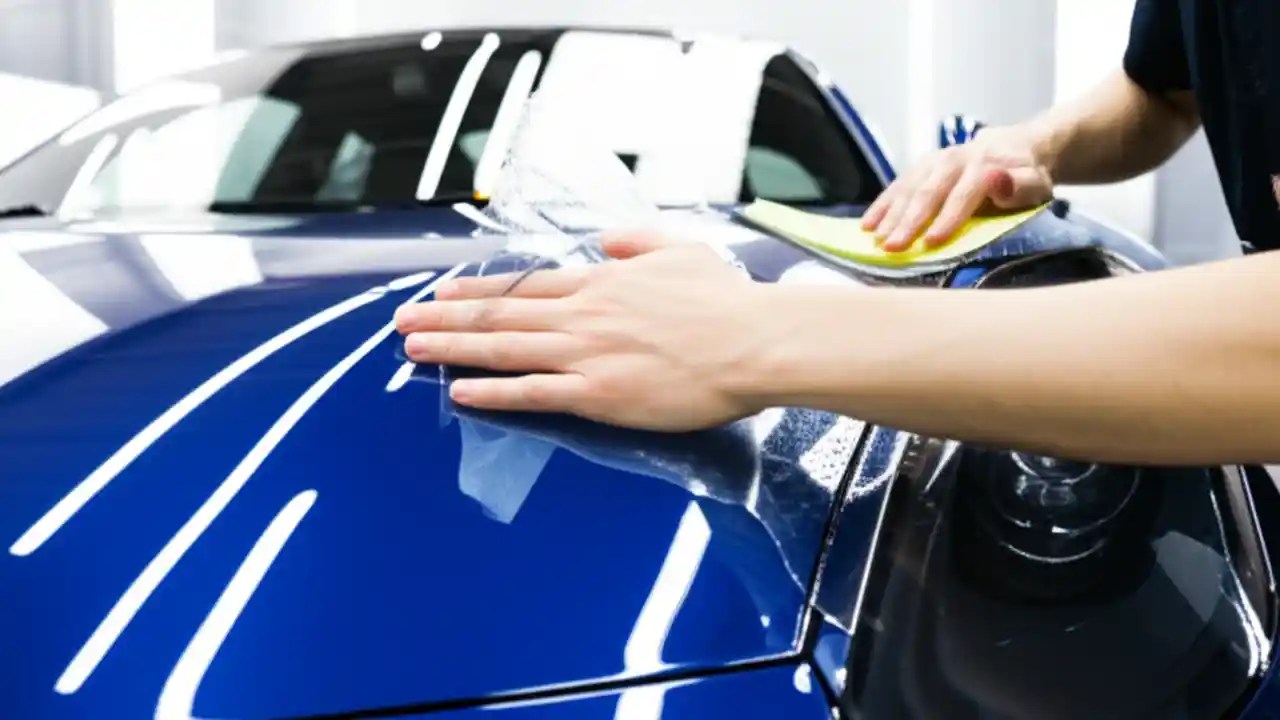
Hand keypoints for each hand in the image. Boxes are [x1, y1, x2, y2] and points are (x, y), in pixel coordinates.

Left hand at [394, 233, 775, 430]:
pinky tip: (460, 392)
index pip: (525, 284)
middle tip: (404, 321)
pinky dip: (492, 392)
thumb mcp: (682, 251)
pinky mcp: (598, 394)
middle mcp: (582, 315)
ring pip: (504, 348)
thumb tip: (607, 242)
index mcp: (601, 282)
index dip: (478, 290)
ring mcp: (585, 354)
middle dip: (446, 318)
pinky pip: (532, 392)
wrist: (753, 343)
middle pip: (501, 313)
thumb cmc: (726, 301)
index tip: (443, 293)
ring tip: (413, 350)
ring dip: (453, 349)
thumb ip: (638, 243)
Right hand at [862, 126, 1053, 250]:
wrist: (1013, 147)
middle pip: (928, 192)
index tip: (931, 242)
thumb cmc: (1025, 176)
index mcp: (983, 164)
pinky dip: (880, 205)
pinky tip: (866, 225)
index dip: (947, 219)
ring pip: (908, 188)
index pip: (962, 194)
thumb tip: (996, 181)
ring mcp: (933, 161)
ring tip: (875, 240)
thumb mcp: (1035, 182)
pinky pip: (897, 185)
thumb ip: (1019, 186)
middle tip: (892, 247)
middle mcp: (953, 159)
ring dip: (890, 215)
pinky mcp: (920, 167)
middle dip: (908, 222)